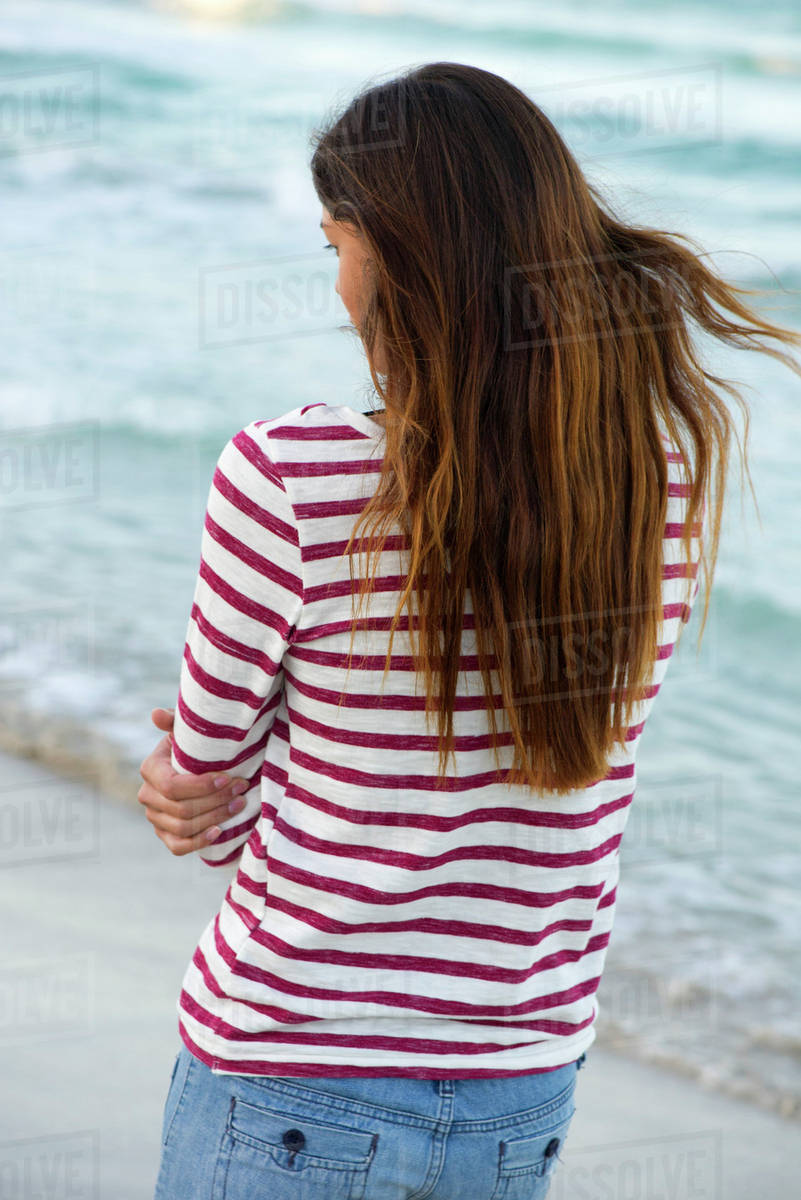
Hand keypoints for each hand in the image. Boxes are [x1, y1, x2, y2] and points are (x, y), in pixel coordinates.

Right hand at [137, 708, 249, 855]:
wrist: (197, 766)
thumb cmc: (196, 747)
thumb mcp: (187, 732)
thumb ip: (174, 721)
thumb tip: (156, 714)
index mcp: (150, 769)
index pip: (172, 786)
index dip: (201, 786)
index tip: (228, 778)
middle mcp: (147, 795)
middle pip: (181, 808)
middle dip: (216, 800)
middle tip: (242, 789)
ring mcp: (154, 818)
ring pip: (183, 827)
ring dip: (215, 818)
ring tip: (239, 804)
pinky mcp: (165, 835)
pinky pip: (178, 846)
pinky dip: (199, 841)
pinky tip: (219, 832)